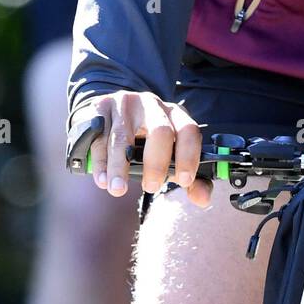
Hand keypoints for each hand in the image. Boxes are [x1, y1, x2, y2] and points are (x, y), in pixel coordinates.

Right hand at [80, 91, 211, 208]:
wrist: (108, 115)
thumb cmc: (144, 141)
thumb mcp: (167, 154)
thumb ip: (189, 178)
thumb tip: (203, 199)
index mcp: (174, 114)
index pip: (189, 129)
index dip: (189, 155)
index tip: (185, 181)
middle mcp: (152, 104)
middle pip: (160, 130)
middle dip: (157, 163)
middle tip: (151, 186)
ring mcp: (125, 104)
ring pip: (123, 137)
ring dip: (120, 167)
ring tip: (118, 190)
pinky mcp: (100, 107)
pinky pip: (99, 137)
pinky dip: (100, 162)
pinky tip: (102, 180)